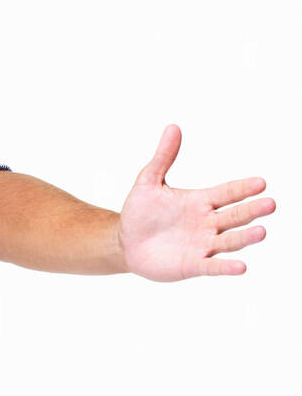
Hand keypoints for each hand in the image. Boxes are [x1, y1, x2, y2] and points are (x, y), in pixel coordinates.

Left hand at [118, 124, 273, 280]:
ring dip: (245, 238)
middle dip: (252, 210)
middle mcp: (207, 223)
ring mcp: (202, 245)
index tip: (261, 183)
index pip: (226, 193)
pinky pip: (213, 267)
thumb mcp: (149, 181)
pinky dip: (226, 268)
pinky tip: (241, 267)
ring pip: (229, 241)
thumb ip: (163, 157)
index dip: (242, 189)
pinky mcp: (193, 265)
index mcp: (199, 202)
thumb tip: (173, 127)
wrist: (124, 241)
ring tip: (261, 232)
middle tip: (270, 204)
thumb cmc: (139, 211)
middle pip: (234, 216)